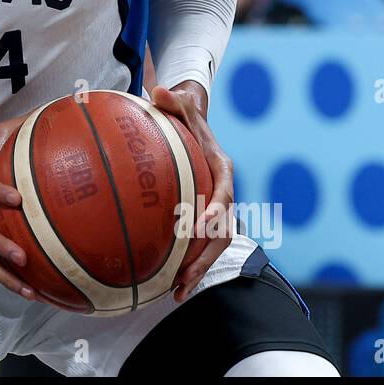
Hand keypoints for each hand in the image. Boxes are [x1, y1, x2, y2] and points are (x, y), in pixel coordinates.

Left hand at [150, 82, 233, 302]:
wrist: (191, 124)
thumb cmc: (183, 114)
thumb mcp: (180, 103)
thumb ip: (173, 99)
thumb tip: (159, 92)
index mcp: (221, 168)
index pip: (223, 193)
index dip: (214, 211)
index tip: (199, 226)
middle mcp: (223, 192)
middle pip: (222, 230)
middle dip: (207, 256)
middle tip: (185, 276)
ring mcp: (214, 208)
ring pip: (213, 245)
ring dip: (197, 270)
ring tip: (176, 292)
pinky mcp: (201, 217)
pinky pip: (197, 245)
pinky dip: (185, 264)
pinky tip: (164, 284)